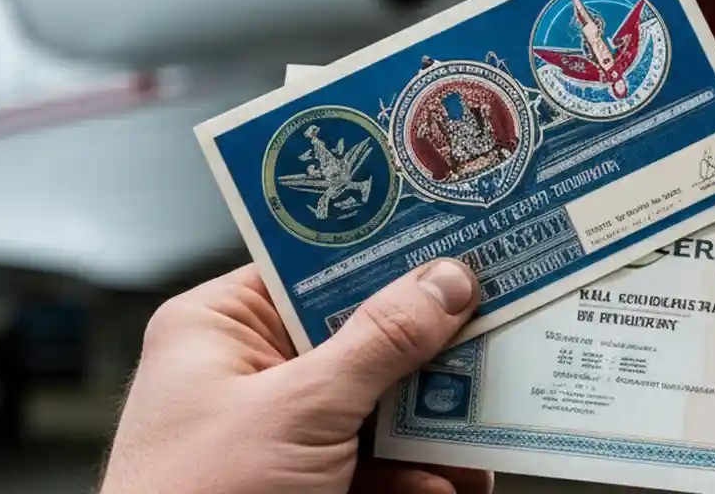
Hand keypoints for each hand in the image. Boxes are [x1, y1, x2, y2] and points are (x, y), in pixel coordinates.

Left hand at [99, 259, 492, 493]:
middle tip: (493, 336)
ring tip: (490, 424)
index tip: (459, 245)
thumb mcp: (300, 410)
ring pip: (379, 405)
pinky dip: (418, 474)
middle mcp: (250, 372)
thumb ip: (380, 343)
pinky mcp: (305, 484)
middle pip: (361, 336)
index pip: (315, 267)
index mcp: (221, 329)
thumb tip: (446, 282)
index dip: (388, 255)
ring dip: (436, 422)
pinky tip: (453, 482)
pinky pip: (376, 462)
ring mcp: (281, 433)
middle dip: (430, 351)